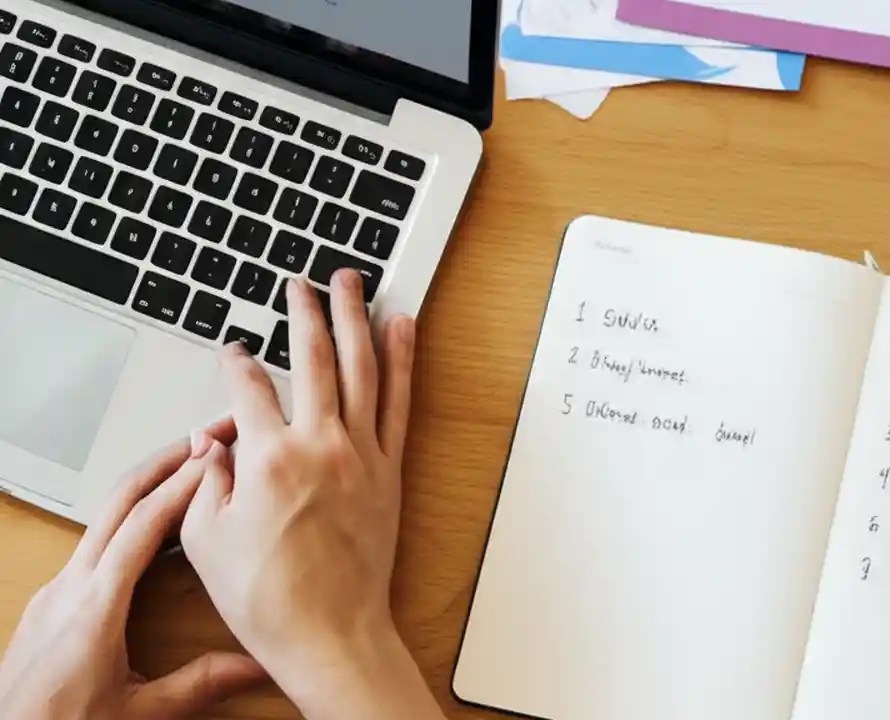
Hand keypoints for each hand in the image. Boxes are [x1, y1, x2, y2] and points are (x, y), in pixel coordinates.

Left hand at [0, 423, 265, 719]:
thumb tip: (255, 664)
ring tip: (191, 468)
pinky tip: (157, 524)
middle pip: (119, 500)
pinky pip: (95, 541)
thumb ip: (199, 685)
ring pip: (105, 516)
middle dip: (166, 460)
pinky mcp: (51, 602)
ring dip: (149, 484)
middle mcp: (69, 588)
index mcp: (93, 607)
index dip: (184, 484)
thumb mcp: (138, 714)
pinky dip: (132, 516)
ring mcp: (55, 590)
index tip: (217, 457)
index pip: (144, 524)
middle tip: (208, 436)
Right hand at [180, 270, 439, 719]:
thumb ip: (206, 477)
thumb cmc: (268, 596)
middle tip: (300, 282)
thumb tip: (211, 439)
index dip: (236, 360)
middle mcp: (320, 445)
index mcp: (268, 459)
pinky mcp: (390, 469)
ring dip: (356, 318)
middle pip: (314, 358)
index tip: (233, 348)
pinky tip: (403, 327)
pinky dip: (403, 360)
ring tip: (352, 281)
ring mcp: (362, 454)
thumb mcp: (206, 538)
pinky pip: (400, 402)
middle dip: (304, 312)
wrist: (330, 633)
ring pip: (362, 367)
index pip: (248, 386)